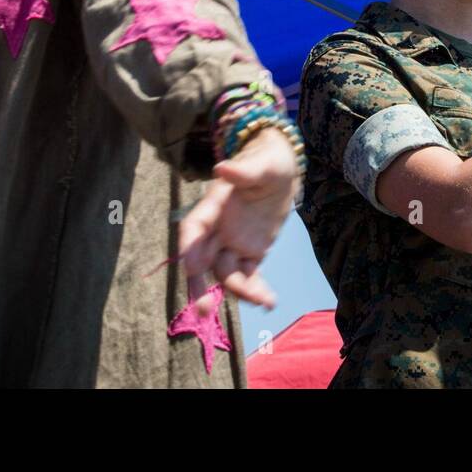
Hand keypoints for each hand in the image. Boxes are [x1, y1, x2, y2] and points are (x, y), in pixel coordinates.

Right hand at [176, 125, 300, 314]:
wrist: (282, 171)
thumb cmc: (267, 162)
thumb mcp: (261, 164)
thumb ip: (243, 171)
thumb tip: (222, 168)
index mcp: (213, 206)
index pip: (194, 229)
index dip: (189, 249)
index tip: (191, 267)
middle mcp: (218, 229)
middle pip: (203, 261)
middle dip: (200, 285)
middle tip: (204, 309)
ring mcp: (234, 244)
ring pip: (227, 274)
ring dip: (237, 291)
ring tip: (259, 300)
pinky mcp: (252, 253)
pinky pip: (250, 276)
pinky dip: (256, 291)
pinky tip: (269, 302)